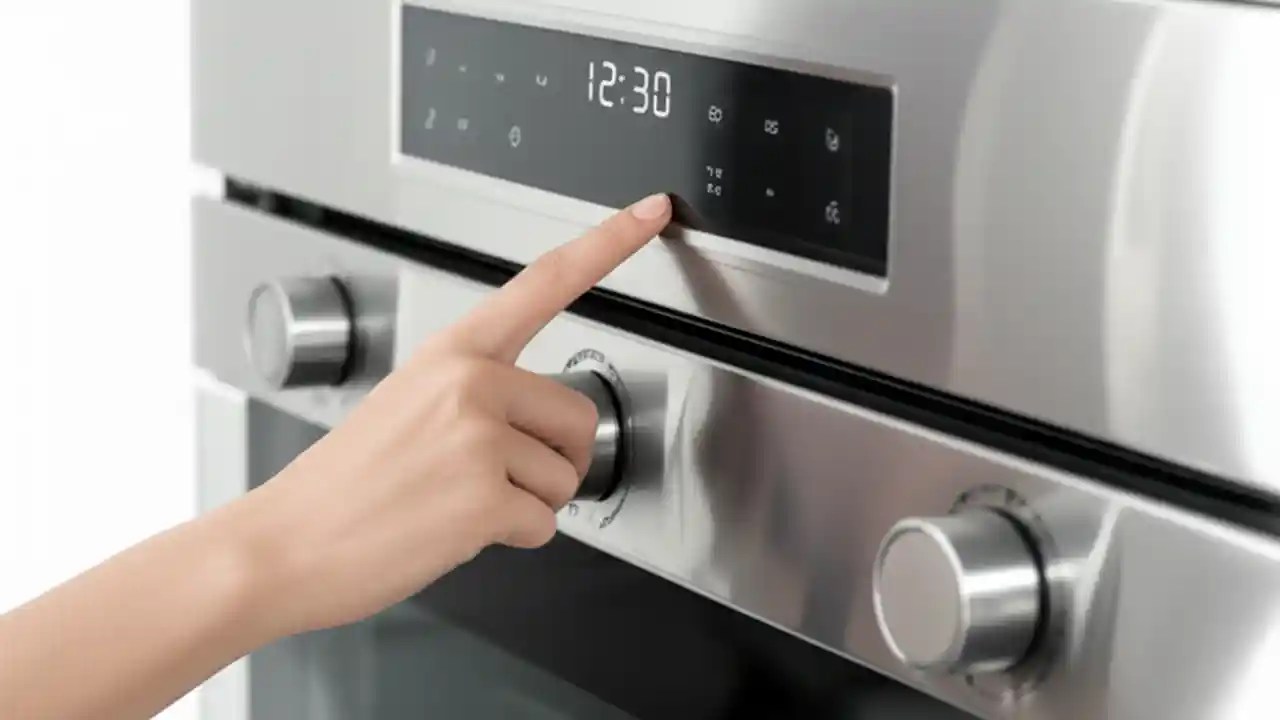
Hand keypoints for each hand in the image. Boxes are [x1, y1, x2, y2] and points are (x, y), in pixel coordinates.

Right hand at [225, 193, 671, 635]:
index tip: (653, 210)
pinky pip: (545, 525)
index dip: (609, 242)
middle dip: (551, 462)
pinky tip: (456, 529)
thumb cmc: (344, 483)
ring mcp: (478, 437)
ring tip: (458, 501)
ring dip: (526, 504)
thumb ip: (478, 393)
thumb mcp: (407, 403)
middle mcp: (471, 382)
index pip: (545, 281)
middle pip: (580, 418)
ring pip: (566, 479)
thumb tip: (540, 424)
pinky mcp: (485, 497)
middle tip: (488, 477)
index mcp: (453, 351)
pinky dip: (511, 538)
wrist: (286, 543)